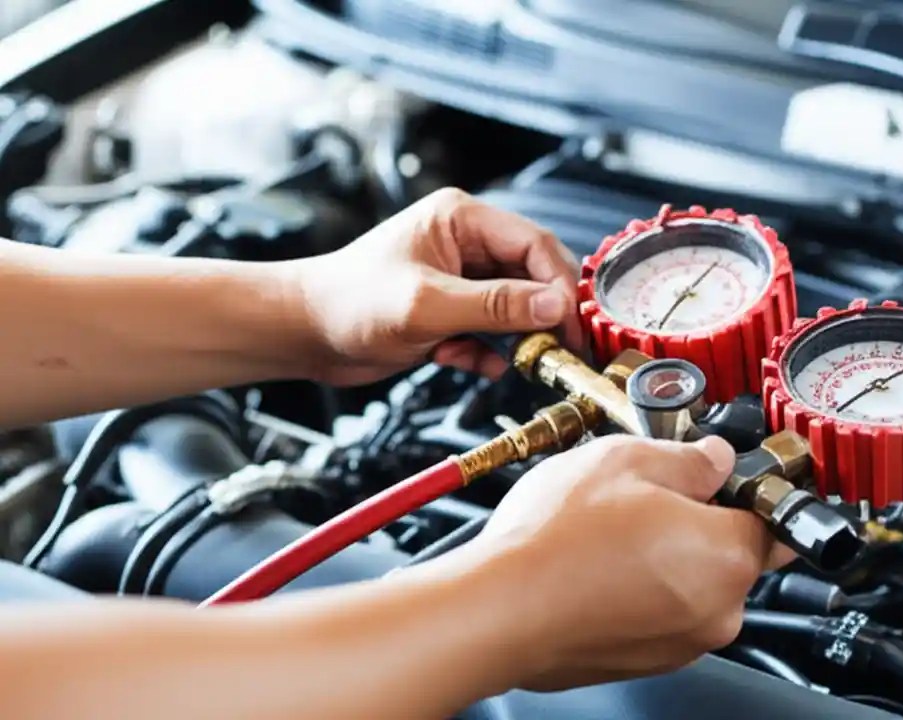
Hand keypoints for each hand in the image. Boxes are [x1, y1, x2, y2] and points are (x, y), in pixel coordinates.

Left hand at [290, 188, 581, 385]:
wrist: (302, 333)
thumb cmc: (347, 302)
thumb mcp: (427, 305)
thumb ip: (494, 305)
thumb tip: (553, 307)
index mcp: (462, 219)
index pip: (535, 244)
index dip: (559, 284)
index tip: (571, 324)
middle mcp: (466, 243)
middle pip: (533, 275)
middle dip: (546, 314)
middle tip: (562, 349)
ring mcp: (460, 279)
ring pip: (516, 307)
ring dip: (522, 337)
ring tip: (528, 362)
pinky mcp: (452, 312)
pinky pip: (492, 332)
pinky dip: (492, 353)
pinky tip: (482, 367)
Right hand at [471, 434, 791, 689]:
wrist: (497, 609)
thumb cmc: (554, 543)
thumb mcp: (625, 461)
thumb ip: (689, 458)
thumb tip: (714, 458)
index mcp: (728, 556)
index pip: (776, 519)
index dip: (751, 489)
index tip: (733, 478)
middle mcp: (718, 611)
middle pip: (732, 552)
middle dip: (701, 521)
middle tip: (649, 495)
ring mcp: (682, 643)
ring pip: (695, 584)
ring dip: (668, 556)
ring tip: (611, 530)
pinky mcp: (647, 661)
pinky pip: (662, 612)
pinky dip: (642, 589)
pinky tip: (599, 563)